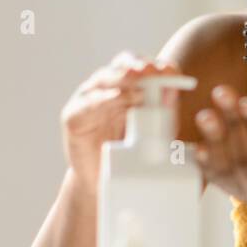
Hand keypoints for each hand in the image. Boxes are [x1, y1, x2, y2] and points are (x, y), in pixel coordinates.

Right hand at [61, 52, 181, 195]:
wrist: (100, 181)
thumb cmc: (128, 153)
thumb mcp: (152, 131)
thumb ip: (162, 112)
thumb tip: (173, 92)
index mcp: (126, 88)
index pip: (139, 67)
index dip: (155, 66)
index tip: (170, 70)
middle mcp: (106, 89)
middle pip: (121, 67)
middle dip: (137, 66)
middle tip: (151, 69)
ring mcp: (87, 100)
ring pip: (103, 80)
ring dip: (121, 78)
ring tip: (137, 77)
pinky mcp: (73, 117)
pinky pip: (86, 104)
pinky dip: (101, 99)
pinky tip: (114, 96)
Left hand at [194, 85, 246, 208]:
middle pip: (246, 159)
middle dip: (233, 124)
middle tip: (222, 95)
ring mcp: (242, 192)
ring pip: (226, 168)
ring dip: (214, 139)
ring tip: (206, 115)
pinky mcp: (227, 188)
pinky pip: (213, 176)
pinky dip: (204, 161)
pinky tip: (196, 146)